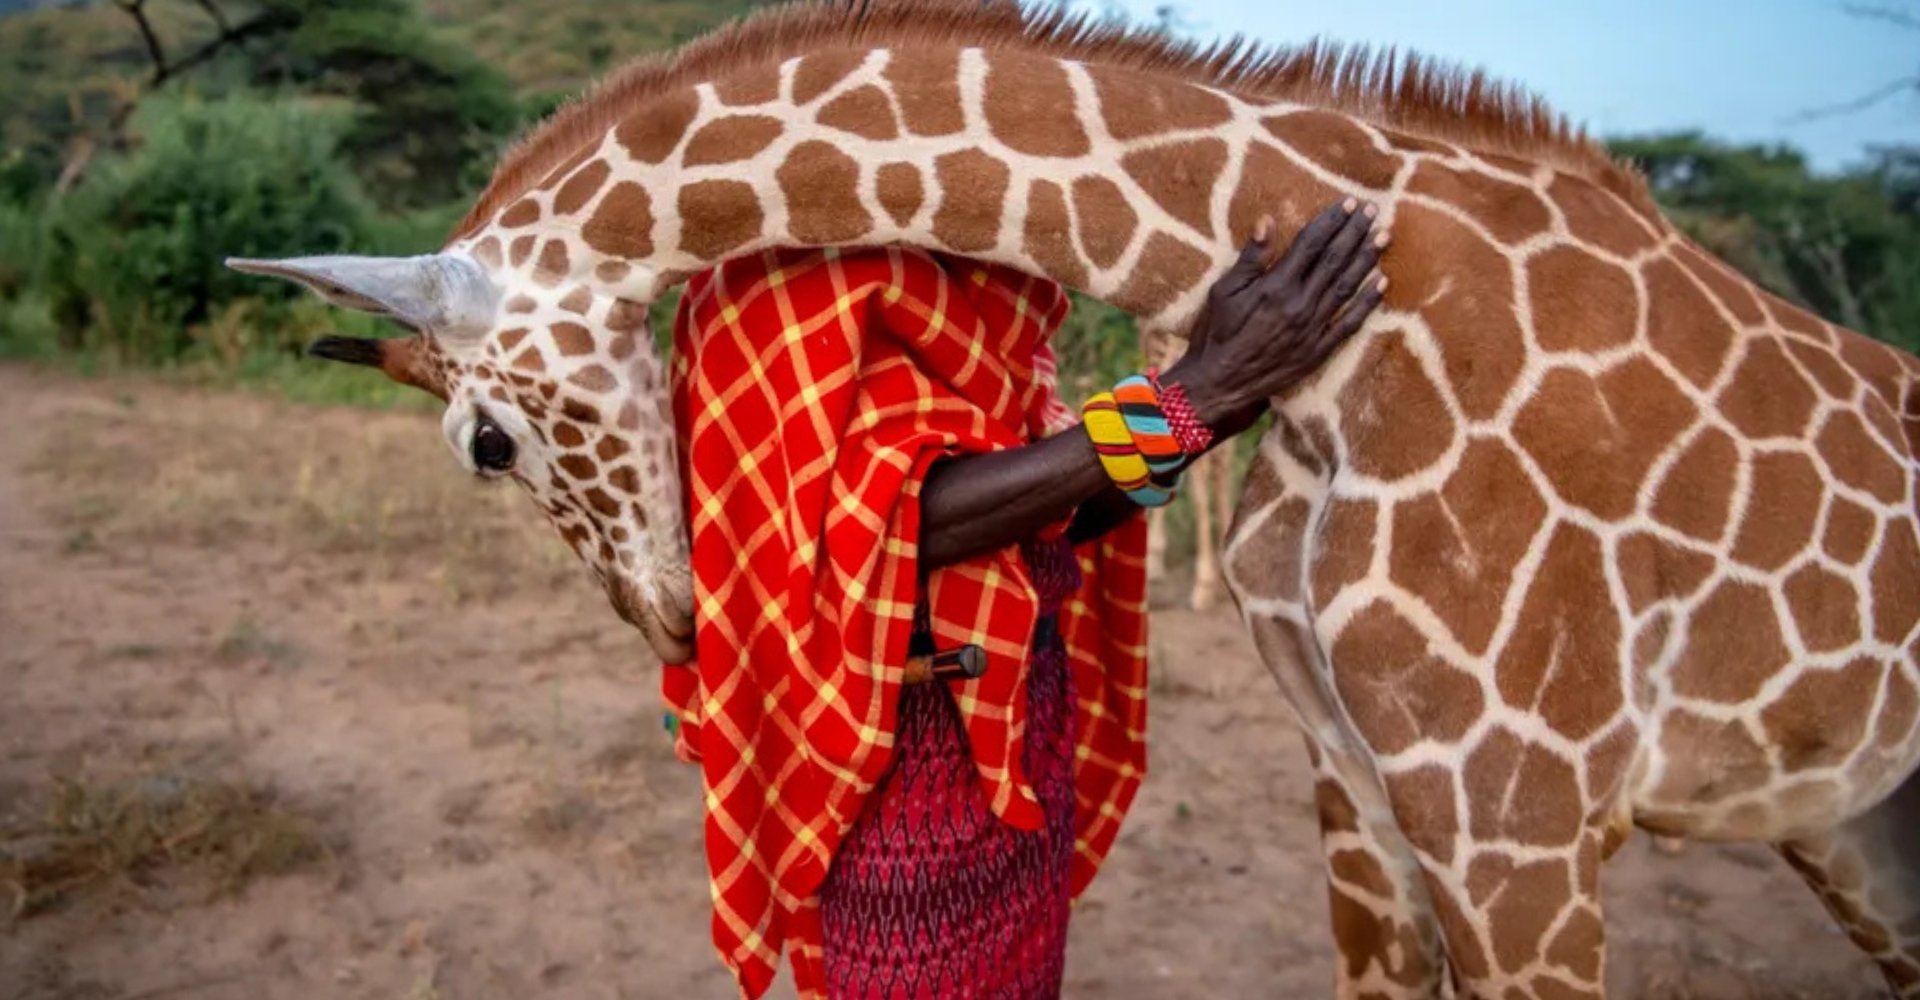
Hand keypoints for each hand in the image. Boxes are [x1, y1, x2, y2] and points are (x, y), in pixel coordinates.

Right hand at [1162, 199, 1388, 442]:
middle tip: (1373, 211)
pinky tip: (1381, 283)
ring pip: (1347, 286)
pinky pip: (1349, 323)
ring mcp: (1312, 327)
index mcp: (1276, 285)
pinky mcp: (1318, 350)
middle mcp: (1299, 303)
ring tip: (1383, 236)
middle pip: (1334, 260)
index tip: (1348, 203)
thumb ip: (1250, 258)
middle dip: (1354, 232)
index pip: (1310, 244)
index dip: (1331, 221)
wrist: (1219, 382)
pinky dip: (1367, 303)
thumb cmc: (1216, 333)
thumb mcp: (1224, 291)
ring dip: (1366, 259)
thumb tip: (1267, 221)